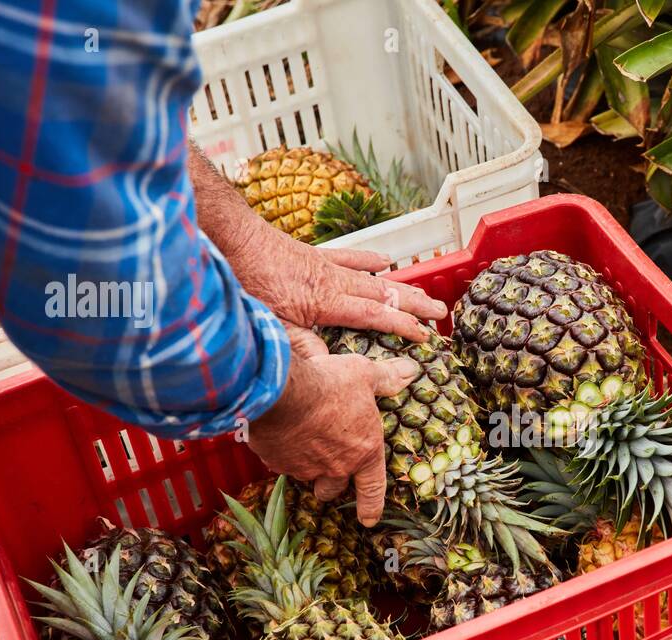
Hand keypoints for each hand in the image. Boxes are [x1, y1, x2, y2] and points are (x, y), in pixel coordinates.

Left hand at [229, 223, 444, 340]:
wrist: (231, 240)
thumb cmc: (248, 284)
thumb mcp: (273, 326)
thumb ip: (304, 348)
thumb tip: (330, 367)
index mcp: (328, 302)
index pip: (376, 316)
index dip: (403, 327)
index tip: (424, 337)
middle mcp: (334, 282)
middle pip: (385, 294)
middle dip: (415, 305)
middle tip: (440, 313)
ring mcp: (326, 266)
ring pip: (373, 278)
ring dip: (401, 286)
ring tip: (423, 292)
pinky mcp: (313, 255)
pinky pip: (349, 257)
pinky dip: (369, 260)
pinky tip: (384, 260)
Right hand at [247, 327, 416, 525]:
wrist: (282, 391)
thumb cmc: (329, 384)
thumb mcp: (364, 374)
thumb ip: (386, 377)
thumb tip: (411, 370)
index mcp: (364, 452)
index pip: (372, 488)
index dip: (372, 506)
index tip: (369, 520)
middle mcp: (336, 467)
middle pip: (332, 490)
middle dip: (330, 488)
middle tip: (327, 481)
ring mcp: (305, 468)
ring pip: (306, 476)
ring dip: (306, 468)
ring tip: (301, 447)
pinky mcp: (278, 462)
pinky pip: (281, 463)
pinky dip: (282, 454)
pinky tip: (279, 435)